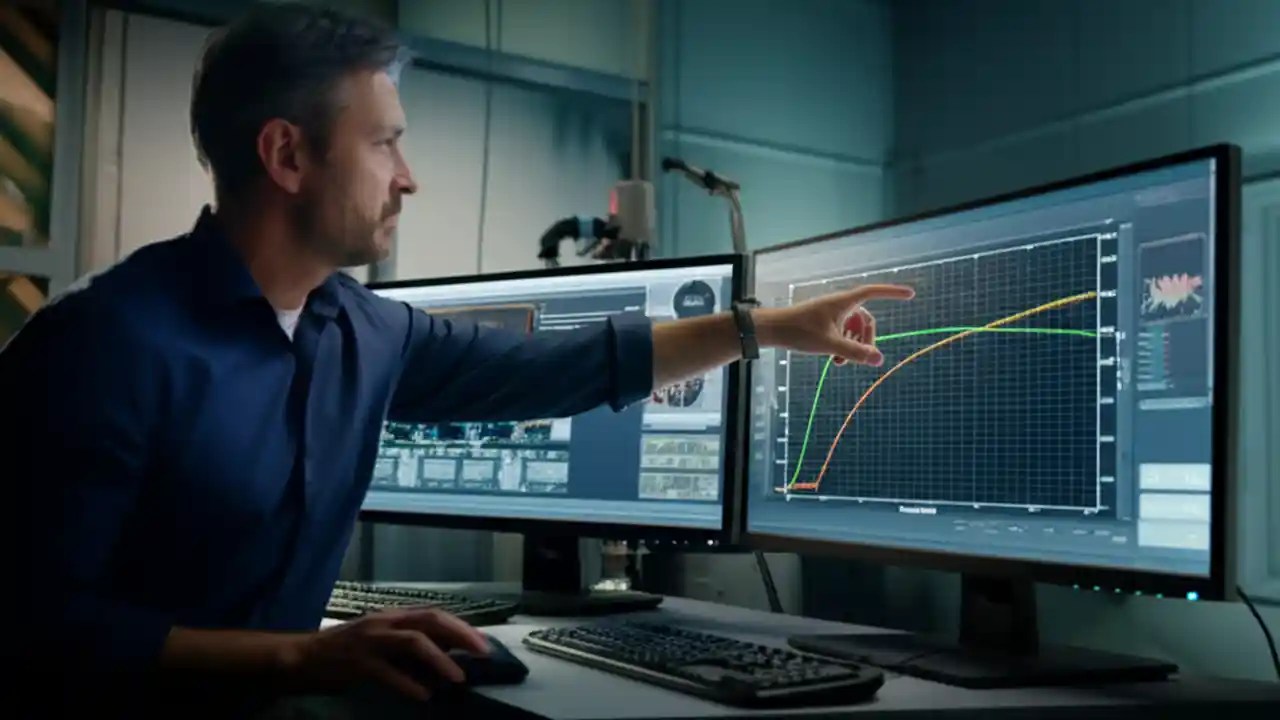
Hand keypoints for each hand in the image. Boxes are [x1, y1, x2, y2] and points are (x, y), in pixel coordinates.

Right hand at [285, 607, 490, 700]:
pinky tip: (424, 696)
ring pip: (413, 642)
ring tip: (457, 677)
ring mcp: (371, 641)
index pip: (434, 614)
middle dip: (460, 635)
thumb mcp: (382, 638)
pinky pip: (388, 673)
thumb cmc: (347, 649)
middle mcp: (385, 622)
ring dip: (439, 659)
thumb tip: (447, 650)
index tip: (482, 643)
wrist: (305, 656)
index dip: (461, 627)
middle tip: (482, 653)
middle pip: (430, 620)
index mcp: (393, 615)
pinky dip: (408, 684)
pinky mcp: (358, 662)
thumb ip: (410, 642)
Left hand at [755, 284, 914, 366]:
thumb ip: (854, 352)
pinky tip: (835, 359)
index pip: (873, 291)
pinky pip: (843, 331)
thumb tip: (879, 358)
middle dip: (866, 339)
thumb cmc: (799, 332)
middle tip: (861, 357)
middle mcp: (840, 305)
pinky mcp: (823, 322)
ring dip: (853, 345)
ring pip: (853, 328)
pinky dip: (843, 344)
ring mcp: (831, 314)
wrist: (773, 330)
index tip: (910, 294)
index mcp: (844, 303)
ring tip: (841, 362)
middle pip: (866, 319)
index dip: (892, 293)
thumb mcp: (829, 344)